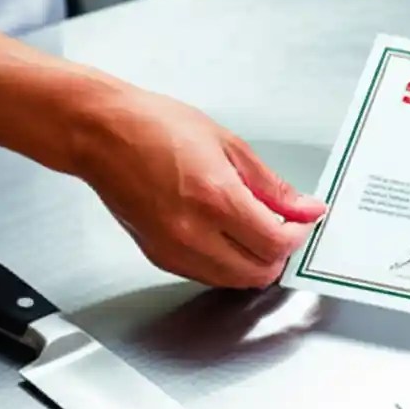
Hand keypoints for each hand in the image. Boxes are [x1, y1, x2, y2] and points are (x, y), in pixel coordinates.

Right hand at [72, 86, 326, 287]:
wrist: (102, 135)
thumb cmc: (156, 127)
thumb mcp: (229, 145)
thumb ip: (272, 186)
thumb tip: (307, 209)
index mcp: (215, 199)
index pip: (275, 243)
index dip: (298, 236)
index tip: (302, 221)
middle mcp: (193, 233)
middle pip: (259, 273)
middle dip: (279, 253)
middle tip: (281, 227)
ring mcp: (174, 251)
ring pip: (234, 281)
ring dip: (253, 262)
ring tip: (253, 229)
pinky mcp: (159, 258)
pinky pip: (208, 276)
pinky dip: (227, 264)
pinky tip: (226, 235)